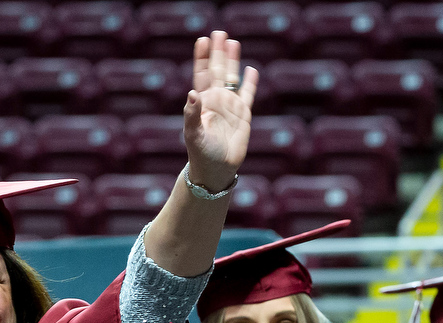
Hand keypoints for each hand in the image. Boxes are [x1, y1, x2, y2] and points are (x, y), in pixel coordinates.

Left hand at [183, 31, 259, 192]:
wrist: (216, 170)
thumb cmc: (201, 154)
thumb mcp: (194, 135)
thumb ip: (191, 115)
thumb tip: (192, 93)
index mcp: (202, 103)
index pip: (201, 75)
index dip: (202, 58)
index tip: (202, 40)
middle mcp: (216, 101)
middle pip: (217, 71)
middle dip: (218, 52)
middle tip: (219, 32)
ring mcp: (230, 107)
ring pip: (232, 78)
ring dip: (232, 61)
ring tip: (232, 42)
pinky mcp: (244, 115)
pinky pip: (248, 95)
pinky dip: (250, 82)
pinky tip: (251, 70)